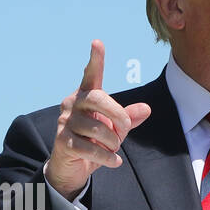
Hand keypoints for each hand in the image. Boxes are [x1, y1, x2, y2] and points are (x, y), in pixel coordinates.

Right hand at [45, 40, 151, 197]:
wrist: (73, 166)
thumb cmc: (95, 141)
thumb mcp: (115, 129)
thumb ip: (129, 118)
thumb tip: (146, 108)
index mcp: (86, 96)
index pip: (91, 75)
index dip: (96, 60)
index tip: (98, 42)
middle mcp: (72, 104)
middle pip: (98, 98)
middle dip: (118, 115)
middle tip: (125, 128)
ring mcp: (65, 121)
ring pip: (97, 128)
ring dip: (113, 142)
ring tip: (113, 148)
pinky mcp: (63, 140)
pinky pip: (91, 148)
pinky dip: (108, 157)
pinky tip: (114, 161)